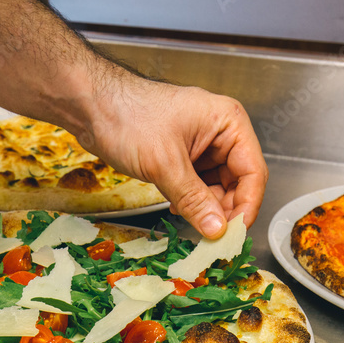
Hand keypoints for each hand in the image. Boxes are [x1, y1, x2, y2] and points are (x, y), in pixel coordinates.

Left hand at [81, 76, 267, 238]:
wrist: (90, 105)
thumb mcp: (165, 163)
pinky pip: (196, 185)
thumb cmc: (127, 116)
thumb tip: (217, 230)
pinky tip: (180, 211)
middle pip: (237, 181)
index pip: (253, 171)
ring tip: (193, 224)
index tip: (235, 233)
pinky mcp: (179, 156)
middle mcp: (219, 133)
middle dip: (225, 210)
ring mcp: (199, 145)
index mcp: (228, 123)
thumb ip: (194, 199)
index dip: (248, 205)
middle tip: (213, 237)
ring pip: (215, 186)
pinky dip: (191, 201)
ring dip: (206, 208)